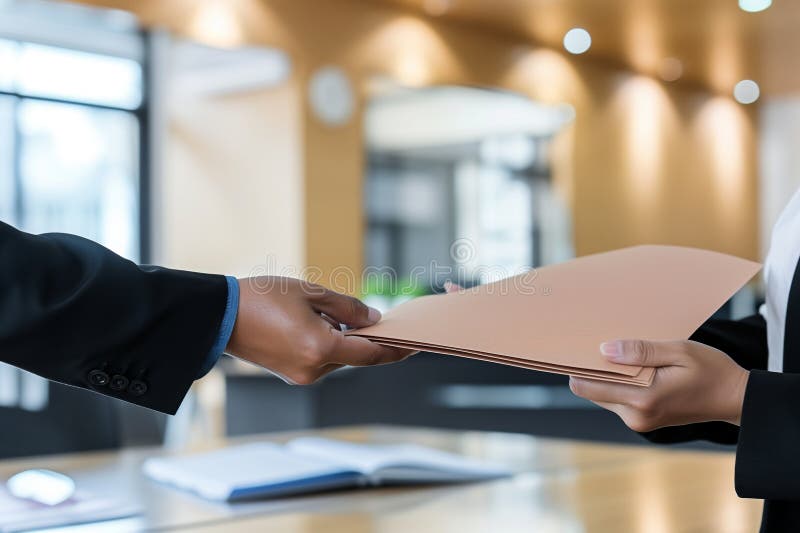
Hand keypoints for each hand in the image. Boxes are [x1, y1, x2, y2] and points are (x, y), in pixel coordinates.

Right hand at [226, 277, 413, 384]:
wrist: (219, 316)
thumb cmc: (263, 298)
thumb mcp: (311, 293)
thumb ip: (348, 307)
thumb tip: (374, 319)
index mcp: (322, 348)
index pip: (372, 354)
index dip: (396, 350)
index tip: (415, 345)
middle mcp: (314, 369)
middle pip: (354, 354)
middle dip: (364, 335)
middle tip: (369, 312)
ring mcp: (302, 376)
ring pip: (337, 357)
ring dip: (342, 337)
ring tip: (322, 309)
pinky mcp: (291, 374)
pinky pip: (321, 360)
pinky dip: (326, 343)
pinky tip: (314, 322)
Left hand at [569, 339, 749, 431]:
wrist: (735, 398)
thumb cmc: (711, 370)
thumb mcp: (678, 351)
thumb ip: (641, 352)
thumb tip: (604, 350)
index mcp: (643, 398)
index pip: (588, 386)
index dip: (575, 367)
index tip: (569, 348)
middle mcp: (636, 416)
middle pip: (592, 390)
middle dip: (590, 368)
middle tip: (593, 342)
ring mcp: (639, 421)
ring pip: (604, 394)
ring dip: (606, 375)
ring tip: (617, 352)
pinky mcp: (643, 421)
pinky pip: (618, 398)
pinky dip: (619, 383)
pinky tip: (630, 366)